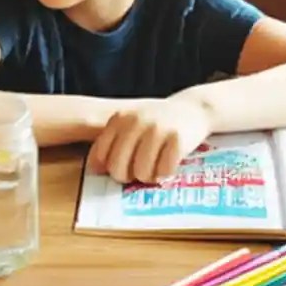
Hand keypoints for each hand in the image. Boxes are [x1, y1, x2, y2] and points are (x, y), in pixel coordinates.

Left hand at [87, 98, 213, 183]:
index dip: (108, 168)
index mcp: (120, 118)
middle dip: (127, 176)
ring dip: (148, 176)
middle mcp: (136, 122)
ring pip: (141, 173)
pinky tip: (168, 163)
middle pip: (118, 168)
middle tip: (137, 171)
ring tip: (154, 166)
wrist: (193, 109)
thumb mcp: (130, 126)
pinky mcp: (177, 139)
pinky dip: (165, 173)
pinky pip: (164, 171)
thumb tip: (93, 169)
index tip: (121, 167)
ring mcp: (157, 130)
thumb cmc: (156, 123)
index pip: (101, 155)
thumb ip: (110, 143)